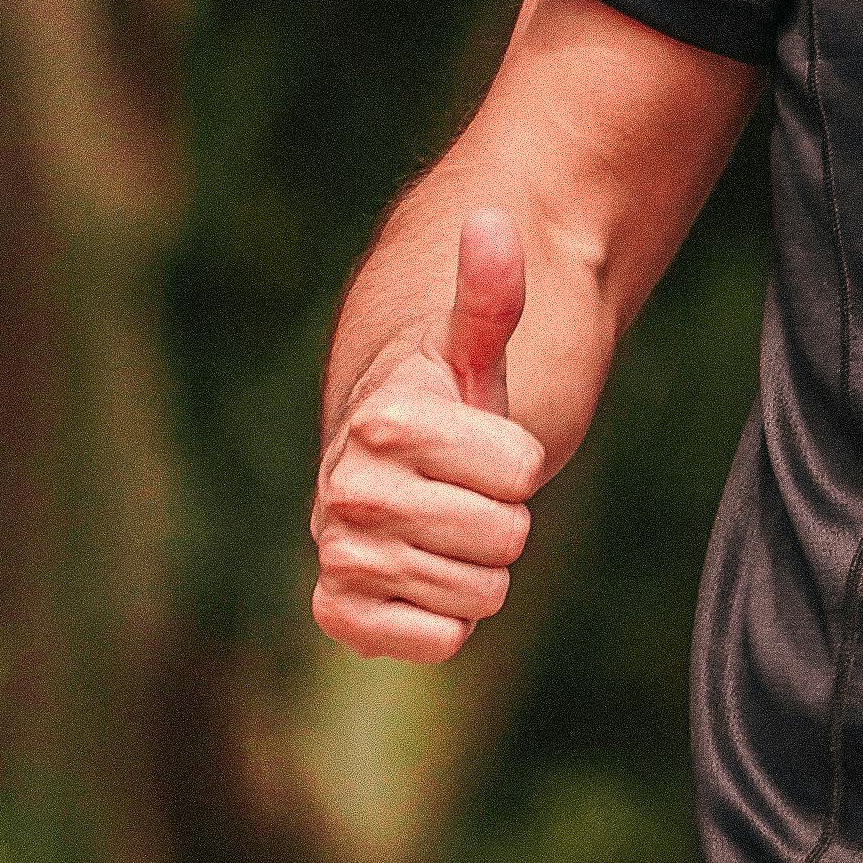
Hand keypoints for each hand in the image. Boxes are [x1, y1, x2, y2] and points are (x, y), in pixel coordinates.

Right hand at [310, 207, 557, 662]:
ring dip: (480, 567)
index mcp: (385, 420)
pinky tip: (425, 582)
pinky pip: (434, 641)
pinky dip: (447, 621)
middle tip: (469, 492)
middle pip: (505, 536)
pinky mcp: (340, 612)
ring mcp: (341, 553)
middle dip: (505, 517)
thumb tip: (494, 221)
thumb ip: (489, 293)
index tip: (484, 442)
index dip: (520, 458)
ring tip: (447, 530)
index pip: (521, 469)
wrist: (392, 468)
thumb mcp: (476, 350)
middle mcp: (348, 488)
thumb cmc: (448, 405)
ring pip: (478, 592)